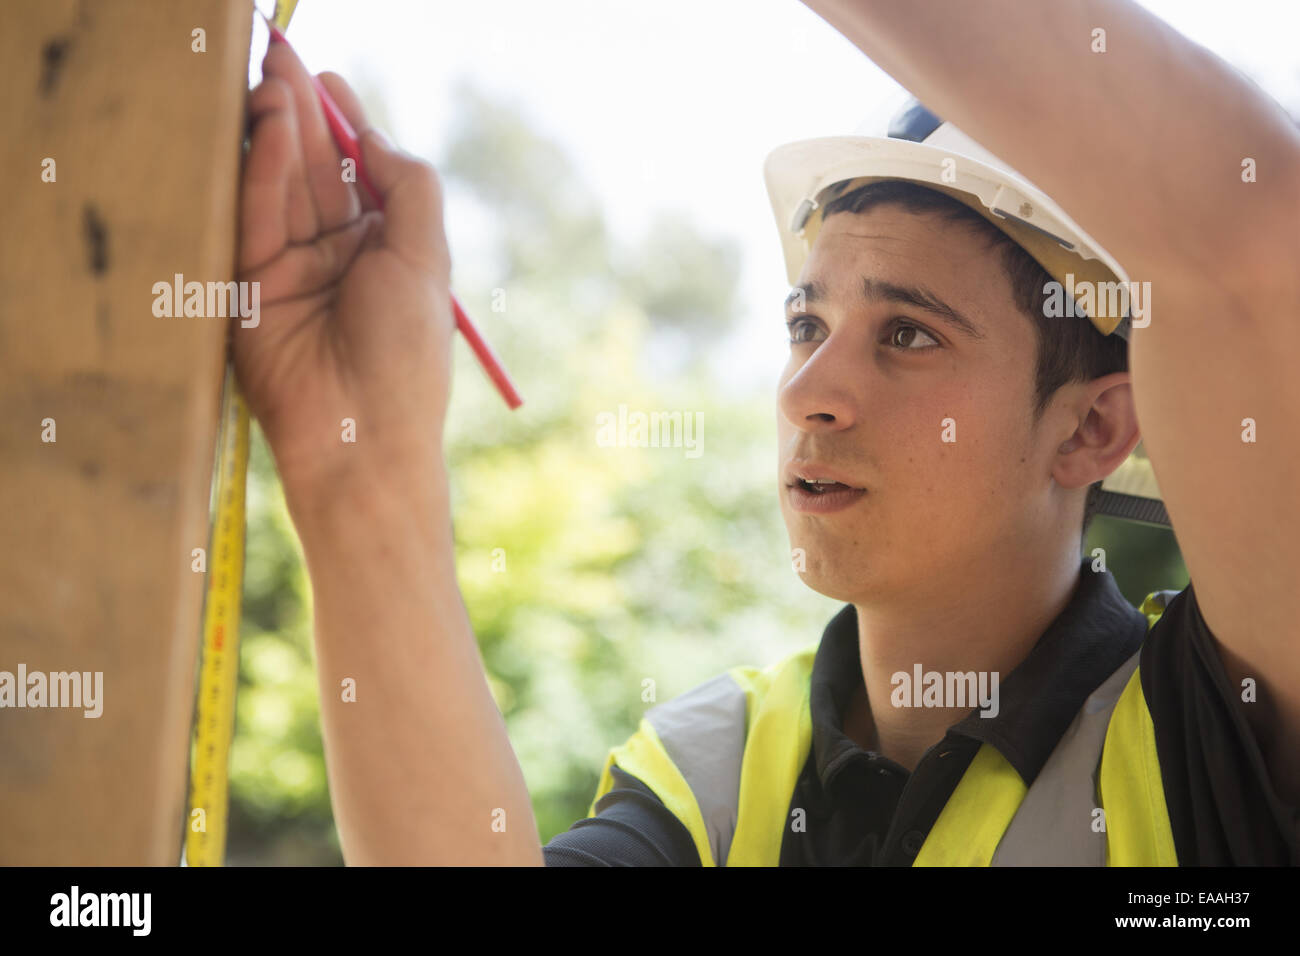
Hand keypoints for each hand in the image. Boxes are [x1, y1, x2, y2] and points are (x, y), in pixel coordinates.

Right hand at [236, 40, 453, 503]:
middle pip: (315, 171)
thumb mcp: (425, 261)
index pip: (359, 174)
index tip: (327, 79)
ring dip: (278, 132)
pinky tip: (272, 128)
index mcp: (386, 253)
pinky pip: (255, 220)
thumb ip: (408, 188)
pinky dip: (263, 172)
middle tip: (279, 57)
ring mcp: (292, 273)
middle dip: (300, 114)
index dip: (344, 124)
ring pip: (281, 188)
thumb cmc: (407, 357)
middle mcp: (338, 258)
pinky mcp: (249, 290)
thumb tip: (374, 136)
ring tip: (272, 79)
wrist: (361, 440)